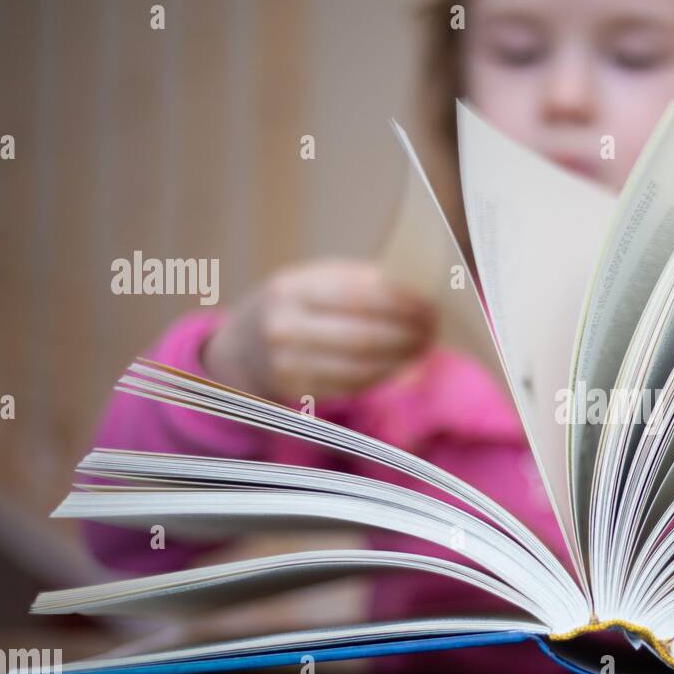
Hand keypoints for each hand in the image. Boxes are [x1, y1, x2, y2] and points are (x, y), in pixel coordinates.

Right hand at [203, 259, 436, 401]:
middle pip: (363, 337)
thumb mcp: (313, 281)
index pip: (358, 296)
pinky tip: (402, 365)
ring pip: (362, 366)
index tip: (430, 304)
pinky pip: (354, 386)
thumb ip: (360, 283)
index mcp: (291, 289)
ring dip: (402, 359)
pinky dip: (385, 375)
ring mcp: (288, 365)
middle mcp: (284, 328)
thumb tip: (418, 294)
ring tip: (424, 346)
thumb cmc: (293, 305)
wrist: (239, 348)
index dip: (400, 303)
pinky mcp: (299, 392)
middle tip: (434, 329)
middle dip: (407, 334)